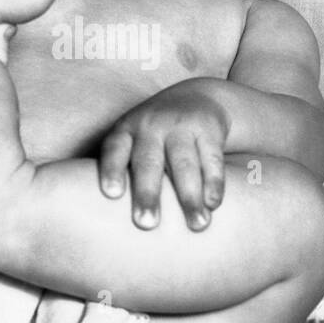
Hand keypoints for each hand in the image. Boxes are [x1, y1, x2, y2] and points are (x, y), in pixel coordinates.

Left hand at [98, 84, 229, 230]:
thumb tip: (109, 220)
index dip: (112, 170)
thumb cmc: (152, 136)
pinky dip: (214, 183)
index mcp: (126, 130)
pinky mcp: (209, 129)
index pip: (114, 149)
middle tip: (147, 224)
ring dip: (189, 197)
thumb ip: (123, 170)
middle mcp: (151, 126)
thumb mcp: (132, 140)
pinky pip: (211, 159)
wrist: (195, 97)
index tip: (112, 194)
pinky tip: (213, 204)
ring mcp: (181, 126)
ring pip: (184, 164)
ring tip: (196, 225)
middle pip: (148, 162)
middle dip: (148, 193)